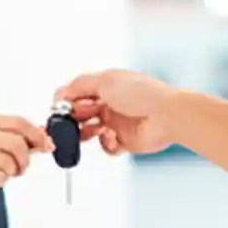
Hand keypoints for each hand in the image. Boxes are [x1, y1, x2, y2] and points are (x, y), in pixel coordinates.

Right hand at [0, 112, 52, 225]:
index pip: (19, 122)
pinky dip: (0, 182)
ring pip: (10, 162)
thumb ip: (16, 138)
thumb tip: (44, 136)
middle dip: (25, 160)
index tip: (47, 146)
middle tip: (20, 168)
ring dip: (11, 173)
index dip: (37, 135)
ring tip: (0, 173)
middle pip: (18, 142)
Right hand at [54, 70, 177, 155]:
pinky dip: (106, 144)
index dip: (68, 102)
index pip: (79, 94)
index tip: (61, 109)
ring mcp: (118, 123)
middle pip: (82, 114)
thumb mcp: (105, 81)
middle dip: (74, 119)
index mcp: (107, 86)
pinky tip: (111, 137)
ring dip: (87, 132)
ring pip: (91, 131)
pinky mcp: (125, 141)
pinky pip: (106, 147)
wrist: (166, 116)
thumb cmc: (142, 94)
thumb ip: (79, 86)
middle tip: (71, 123)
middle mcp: (111, 104)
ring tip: (94, 130)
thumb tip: (62, 92)